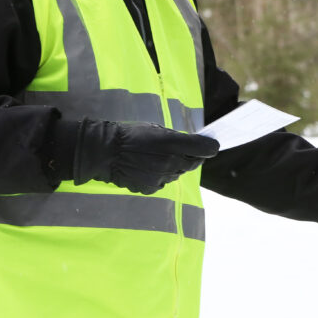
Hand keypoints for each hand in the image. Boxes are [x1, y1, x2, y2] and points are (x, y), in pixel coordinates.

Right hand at [74, 120, 219, 193]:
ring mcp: (162, 178)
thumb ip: (175, 137)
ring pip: (178, 173)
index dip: (210, 147)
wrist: (106, 152)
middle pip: (193, 163)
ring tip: (160, 159)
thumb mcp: (156, 128)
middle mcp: (172, 163)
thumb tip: (191, 143)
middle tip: (186, 152)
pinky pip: (163, 182)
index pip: (206, 149)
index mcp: (173, 144)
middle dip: (192, 157)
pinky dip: (161, 176)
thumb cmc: (132, 135)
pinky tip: (149, 169)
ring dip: (176, 167)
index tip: (211, 146)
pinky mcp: (152, 188)